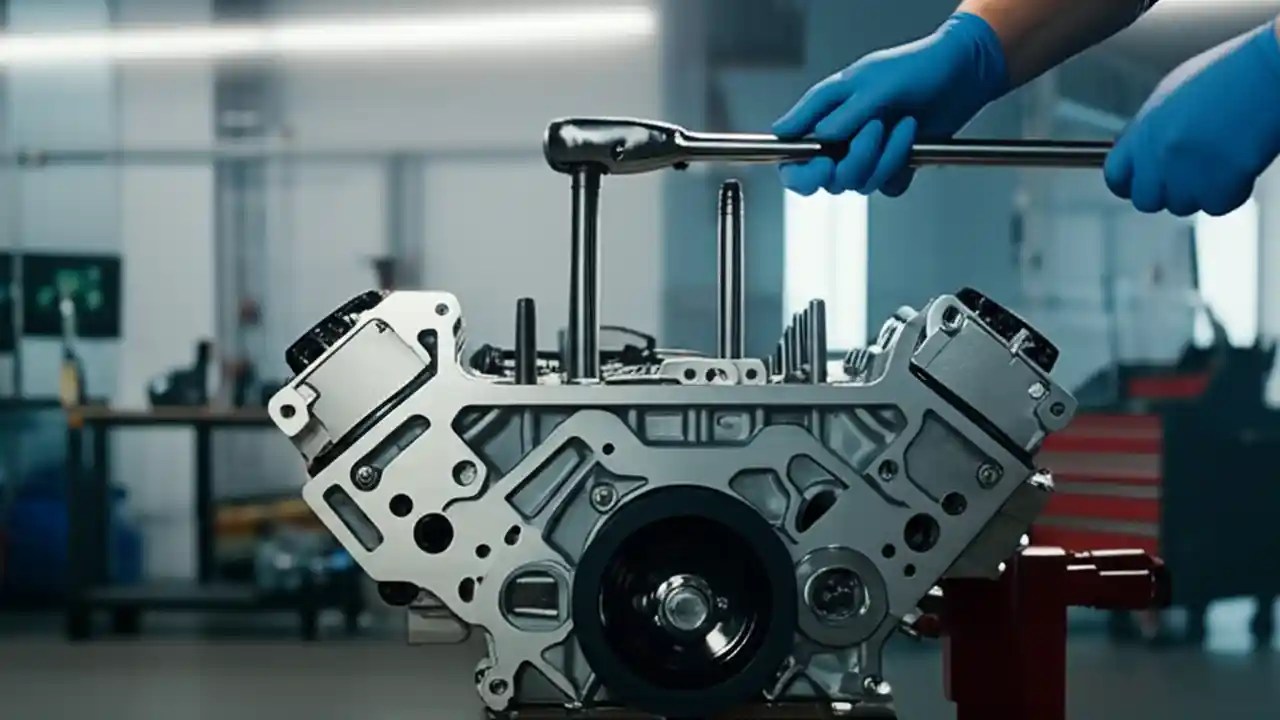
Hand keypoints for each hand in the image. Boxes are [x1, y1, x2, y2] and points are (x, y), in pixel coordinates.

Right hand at [773, 13, 1009, 196]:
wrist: (960, 75)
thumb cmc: (913, 67)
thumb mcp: (868, 84)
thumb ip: (836, 115)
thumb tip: (803, 135)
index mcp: (824, 117)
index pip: (793, 157)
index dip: (800, 172)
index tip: (823, 165)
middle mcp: (841, 140)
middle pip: (827, 179)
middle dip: (854, 161)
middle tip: (873, 132)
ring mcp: (867, 156)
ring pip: (860, 183)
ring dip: (885, 155)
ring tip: (902, 123)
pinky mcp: (893, 167)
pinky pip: (888, 186)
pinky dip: (901, 164)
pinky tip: (911, 137)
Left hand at [1105, 22, 1279, 216]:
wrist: (1269, 71)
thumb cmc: (1231, 72)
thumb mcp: (1173, 93)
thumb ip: (1152, 128)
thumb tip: (1143, 149)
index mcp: (1142, 131)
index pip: (1116, 176)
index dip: (1130, 183)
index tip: (1141, 183)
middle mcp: (1156, 157)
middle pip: (1147, 200)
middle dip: (1167, 191)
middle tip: (1191, 173)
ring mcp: (1185, 175)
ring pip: (1182, 205)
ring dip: (1200, 190)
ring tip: (1221, 159)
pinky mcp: (1217, 187)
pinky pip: (1217, 206)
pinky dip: (1230, 192)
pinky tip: (1240, 166)